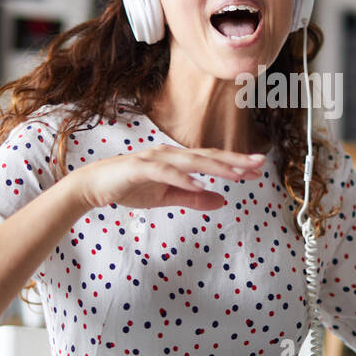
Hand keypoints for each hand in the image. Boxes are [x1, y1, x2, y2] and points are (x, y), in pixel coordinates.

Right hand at [71, 145, 267, 211]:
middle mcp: (170, 155)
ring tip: (237, 173)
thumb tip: (223, 201)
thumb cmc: (131, 187)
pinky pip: (166, 172)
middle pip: (208, 156)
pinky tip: (200, 184)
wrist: (95, 186)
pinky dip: (183, 178)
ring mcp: (155, 158)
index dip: (235, 164)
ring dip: (215, 166)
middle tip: (259, 163)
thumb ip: (194, 198)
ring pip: (191, 161)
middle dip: (235, 160)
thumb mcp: (168, 197)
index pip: (212, 161)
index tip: (258, 168)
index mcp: (178, 161)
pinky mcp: (140, 167)